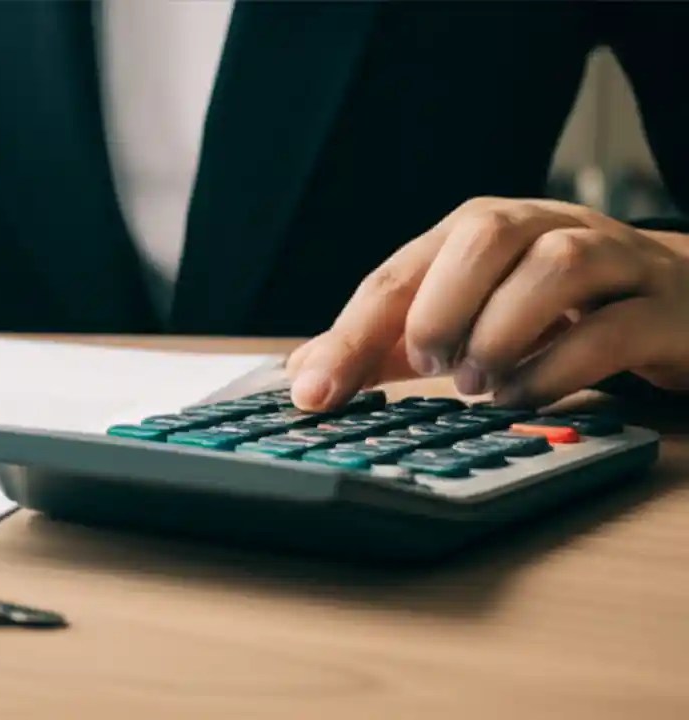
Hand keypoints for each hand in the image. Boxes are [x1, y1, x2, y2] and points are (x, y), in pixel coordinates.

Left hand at [285, 197, 688, 409]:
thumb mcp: (463, 318)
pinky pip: (614, 326)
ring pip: (555, 266)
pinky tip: (526, 397)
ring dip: (503, 331)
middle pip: (482, 236)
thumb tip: (306, 372)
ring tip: (478, 384)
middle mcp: (543, 229)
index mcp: (480, 233)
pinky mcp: (660, 308)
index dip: (351, 332)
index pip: (401, 269)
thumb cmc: (558, 308)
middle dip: (440, 307)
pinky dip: (561, 368)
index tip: (315, 393)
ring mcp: (610, 261)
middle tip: (429, 368)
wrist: (680, 301)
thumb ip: (390, 344)